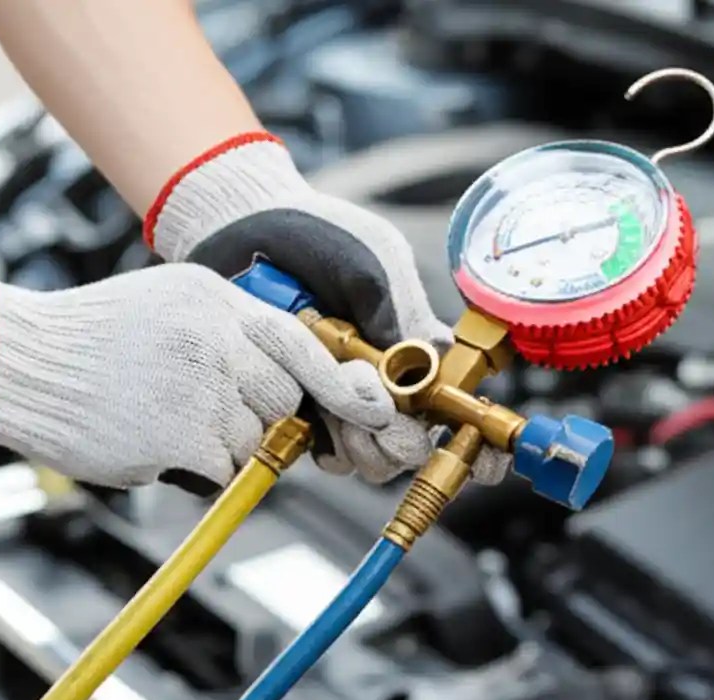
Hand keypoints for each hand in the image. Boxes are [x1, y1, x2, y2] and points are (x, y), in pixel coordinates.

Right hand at [0, 264, 412, 490]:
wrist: (23, 361)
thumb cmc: (100, 337)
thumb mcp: (178, 303)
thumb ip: (237, 331)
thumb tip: (299, 378)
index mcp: (220, 302)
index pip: (302, 345)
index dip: (339, 384)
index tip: (372, 410)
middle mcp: (218, 339)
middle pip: (285, 401)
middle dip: (264, 418)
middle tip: (212, 412)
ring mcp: (202, 389)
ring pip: (254, 440)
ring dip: (223, 445)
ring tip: (166, 417)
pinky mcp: (181, 436)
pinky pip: (223, 469)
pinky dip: (198, 467)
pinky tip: (155, 440)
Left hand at [143, 132, 509, 485]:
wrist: (249, 228)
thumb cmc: (319, 236)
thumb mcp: (371, 264)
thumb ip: (394, 313)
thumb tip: (416, 368)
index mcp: (419, 346)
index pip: (455, 400)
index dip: (463, 430)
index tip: (464, 444)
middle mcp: (388, 381)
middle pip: (414, 443)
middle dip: (402, 439)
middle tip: (379, 410)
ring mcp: (346, 398)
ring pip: (374, 458)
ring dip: (364, 443)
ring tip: (337, 400)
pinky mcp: (304, 408)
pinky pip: (327, 452)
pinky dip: (328, 444)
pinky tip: (314, 412)